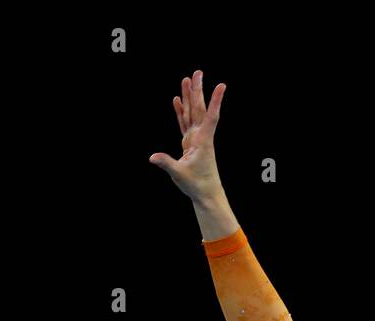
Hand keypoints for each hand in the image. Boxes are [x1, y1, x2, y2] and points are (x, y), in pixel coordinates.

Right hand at [149, 69, 227, 201]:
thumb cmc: (196, 185)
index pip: (210, 117)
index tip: (222, 85)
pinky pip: (184, 123)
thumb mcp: (179, 174)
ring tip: (187, 79)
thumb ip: (166, 163)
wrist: (205, 194)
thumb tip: (152, 157)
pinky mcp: (189, 143)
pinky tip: (177, 100)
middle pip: (198, 109)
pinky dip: (181, 111)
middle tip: (197, 72)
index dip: (215, 101)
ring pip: (191, 113)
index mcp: (202, 141)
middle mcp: (200, 137)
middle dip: (197, 91)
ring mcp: (195, 139)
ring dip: (189, 97)